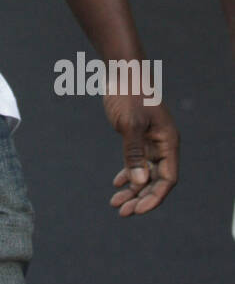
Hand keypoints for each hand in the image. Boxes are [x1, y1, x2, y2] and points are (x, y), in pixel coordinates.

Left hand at [105, 90, 178, 215]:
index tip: (137, 210)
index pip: (167, 179)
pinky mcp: (137, 138)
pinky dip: (127, 174)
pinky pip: (136, 163)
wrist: (121, 72)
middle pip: (156, 181)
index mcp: (168, 142)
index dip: (154, 196)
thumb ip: (134, 153)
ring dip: (131, 189)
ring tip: (115, 203)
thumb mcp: (130, 124)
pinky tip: (116, 185)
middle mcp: (162, 145)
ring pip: (144, 174)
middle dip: (140, 197)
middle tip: (122, 211)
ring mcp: (150, 142)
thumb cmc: (129, 94)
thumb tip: (138, 182)